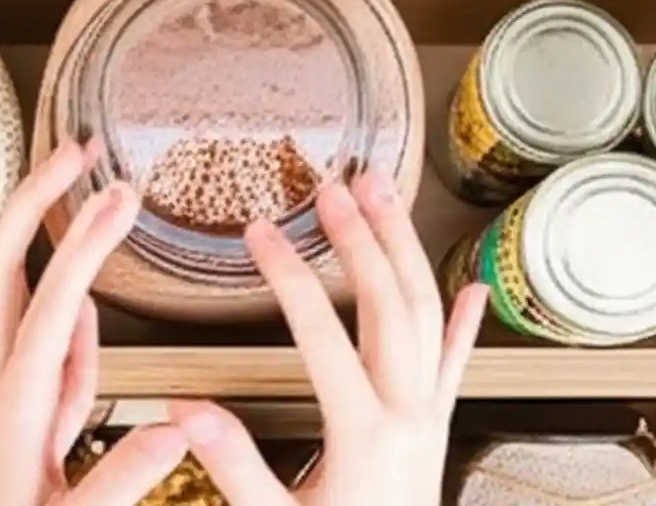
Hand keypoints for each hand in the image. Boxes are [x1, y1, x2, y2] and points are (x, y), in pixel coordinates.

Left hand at [0, 142, 187, 505]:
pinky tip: (81, 318)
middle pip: (4, 266)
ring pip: (14, 296)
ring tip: (93, 200)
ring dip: (45, 242)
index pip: (54, 306)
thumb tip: (175, 431)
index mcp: (13, 406)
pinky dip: (57, 318)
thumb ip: (121, 478)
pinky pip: (29, 342)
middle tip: (72, 154)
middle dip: (35, 201)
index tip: (117, 199)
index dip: (86, 246)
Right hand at [168, 170, 489, 505]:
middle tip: (334, 190)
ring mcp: (430, 416)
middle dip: (360, 239)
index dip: (289, 276)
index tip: (260, 235)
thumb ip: (232, 464)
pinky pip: (459, 363)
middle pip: (390, 305)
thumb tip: (185, 410)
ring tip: (386, 199)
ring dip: (406, 251)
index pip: (322, 333)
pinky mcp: (438, 427)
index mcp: (363, 434)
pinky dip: (465, 321)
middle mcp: (407, 414)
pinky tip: (470, 289)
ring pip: (427, 314)